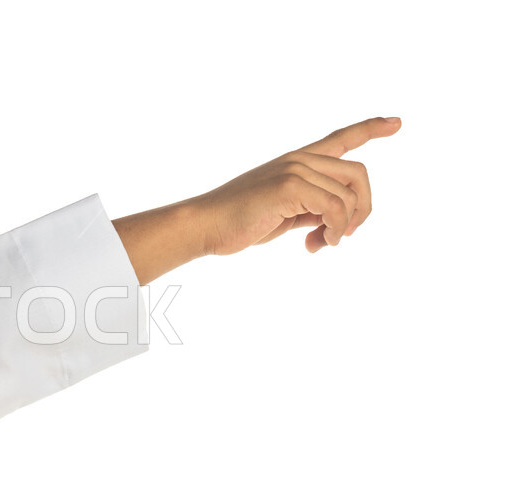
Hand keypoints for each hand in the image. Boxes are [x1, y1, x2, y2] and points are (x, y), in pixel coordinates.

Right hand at [193, 116, 401, 255]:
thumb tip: (338, 224)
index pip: (340, 138)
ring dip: (344, 227)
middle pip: (359, 173)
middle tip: (347, 234)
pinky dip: (334, 231)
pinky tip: (314, 244)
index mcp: (296, 161)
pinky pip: (335, 209)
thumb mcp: (284, 212)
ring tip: (322, 242)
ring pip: (349, 195)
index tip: (397, 122)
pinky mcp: (290, 186)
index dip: (371, 128)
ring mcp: (294, 170)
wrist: (206, 224)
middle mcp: (298, 159)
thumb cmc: (239, 222)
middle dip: (363, 207)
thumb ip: (311, 208)